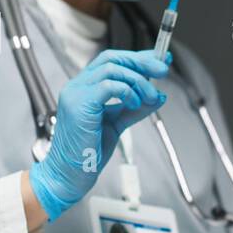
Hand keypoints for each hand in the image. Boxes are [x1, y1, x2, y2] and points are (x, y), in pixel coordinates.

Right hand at [28, 49, 169, 220]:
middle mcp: (77, 86)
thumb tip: (158, 96)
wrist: (69, 175)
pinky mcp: (79, 105)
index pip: (112, 61)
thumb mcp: (117, 123)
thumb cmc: (87, 153)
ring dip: (138, 81)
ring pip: (112, 69)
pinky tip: (135, 103)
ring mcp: (75, 93)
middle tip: (163, 69)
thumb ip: (135, 108)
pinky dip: (127, 91)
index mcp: (84, 88)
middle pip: (112, 58)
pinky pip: (108, 86)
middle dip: (142, 61)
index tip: (161, 58)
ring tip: (150, 97)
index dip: (138, 57)